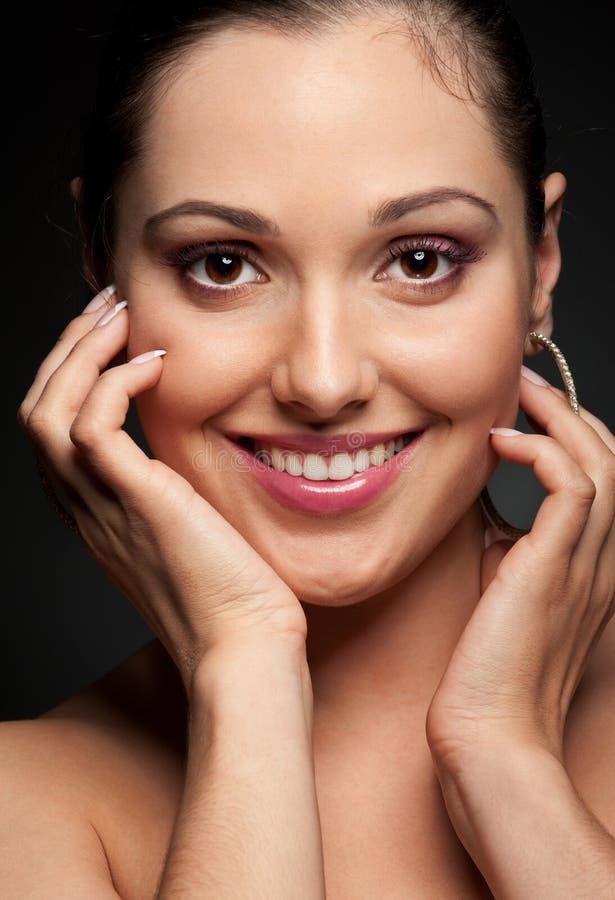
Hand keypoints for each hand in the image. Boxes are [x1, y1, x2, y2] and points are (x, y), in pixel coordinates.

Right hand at [18, 290, 307, 689]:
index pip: (54, 431)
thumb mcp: (196, 533)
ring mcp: (103, 508)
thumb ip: (179, 494)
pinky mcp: (136, 503)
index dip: (71, 375)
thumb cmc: (236, 598)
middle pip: (36, 412)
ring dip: (79, 353)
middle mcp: (86, 509)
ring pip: (46, 412)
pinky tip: (156, 364)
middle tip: (107, 307)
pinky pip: (91, 427)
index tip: (113, 335)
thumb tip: (199, 454)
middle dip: (67, 349)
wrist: (246, 650)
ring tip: (119, 316)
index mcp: (98, 514)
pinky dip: (113, 383)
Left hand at [425, 368, 614, 769]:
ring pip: (604, 464)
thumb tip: (488, 514)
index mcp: (593, 567)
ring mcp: (588, 565)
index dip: (573, 437)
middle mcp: (603, 561)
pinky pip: (575, 487)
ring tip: (518, 392)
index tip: (526, 410)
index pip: (603, 482)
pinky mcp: (556, 568)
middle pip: (614, 461)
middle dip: (572, 413)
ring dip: (562, 418)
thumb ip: (509, 552)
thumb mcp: (505, 595)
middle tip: (525, 384)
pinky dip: (543, 451)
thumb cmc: (489, 670)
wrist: (490, 734)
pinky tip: (500, 443)